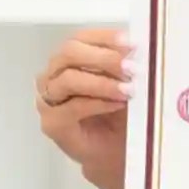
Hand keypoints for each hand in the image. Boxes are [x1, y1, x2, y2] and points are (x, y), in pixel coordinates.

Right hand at [36, 28, 133, 188]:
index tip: (132, 43)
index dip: (106, 37)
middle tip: (132, 66)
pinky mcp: (51, 123)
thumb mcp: (126, 81)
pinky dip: (98, 103)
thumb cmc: (119, 113)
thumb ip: (126, 63)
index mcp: (70, 58)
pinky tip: (118, 104)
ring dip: (102, 82)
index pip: (81, 37)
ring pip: (68, 79)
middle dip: (104, 57)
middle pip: (69, 52)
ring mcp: (48, 99)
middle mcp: (53, 74)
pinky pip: (72, 107)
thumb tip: (139, 48)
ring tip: (129, 89)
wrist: (115, 152)